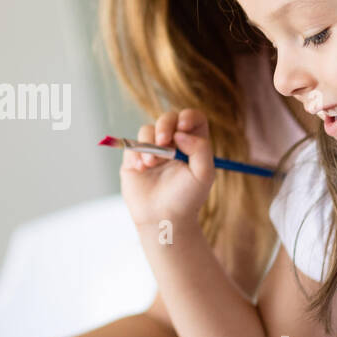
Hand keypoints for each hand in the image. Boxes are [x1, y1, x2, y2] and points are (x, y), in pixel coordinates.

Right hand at [119, 109, 215, 228]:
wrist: (163, 219)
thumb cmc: (187, 199)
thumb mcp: (204, 174)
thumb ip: (200, 149)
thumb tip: (180, 133)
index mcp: (193, 144)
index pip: (192, 118)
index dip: (188, 117)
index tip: (183, 127)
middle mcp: (173, 144)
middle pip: (168, 118)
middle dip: (164, 125)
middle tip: (163, 142)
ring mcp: (153, 150)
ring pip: (147, 130)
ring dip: (149, 144)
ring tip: (152, 164)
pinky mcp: (134, 158)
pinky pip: (132, 144)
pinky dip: (136, 153)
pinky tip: (142, 168)